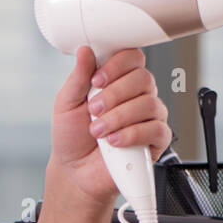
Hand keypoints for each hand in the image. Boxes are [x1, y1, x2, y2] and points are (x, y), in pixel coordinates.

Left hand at [48, 46, 171, 205]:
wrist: (75, 171)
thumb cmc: (72, 137)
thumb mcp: (66, 103)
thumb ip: (78, 77)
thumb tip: (85, 50)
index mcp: (117, 81)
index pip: (131, 57)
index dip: (117, 64)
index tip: (97, 80)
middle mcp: (136, 95)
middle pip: (143, 78)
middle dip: (114, 95)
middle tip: (94, 110)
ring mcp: (148, 117)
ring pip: (149, 103)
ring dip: (119, 117)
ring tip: (98, 131)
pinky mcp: (156, 140)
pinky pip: (156, 129)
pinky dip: (132, 134)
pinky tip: (115, 142)